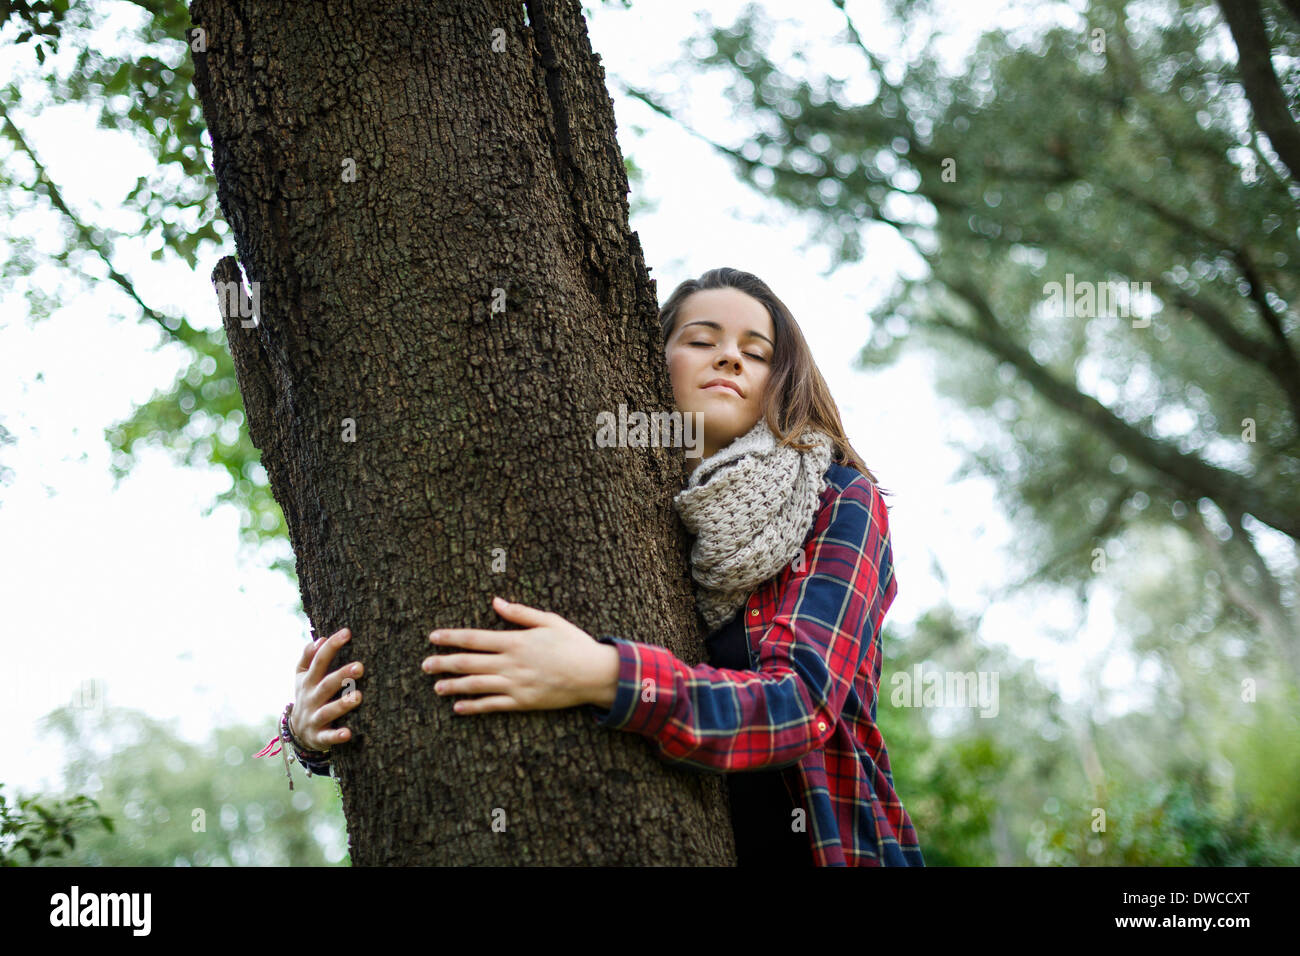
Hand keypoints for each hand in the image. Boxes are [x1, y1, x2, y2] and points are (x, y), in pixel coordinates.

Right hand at [291, 627, 363, 750]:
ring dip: (342, 704)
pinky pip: (327, 737)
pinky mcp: (318, 736)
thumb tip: (320, 639)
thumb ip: (309, 657)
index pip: (319, 660)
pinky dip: (336, 736)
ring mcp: (313, 718)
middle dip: (342, 675)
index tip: (347, 632)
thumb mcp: (302, 677)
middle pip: (326, 685)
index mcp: (308, 681)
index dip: (331, 646)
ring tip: (359, 696)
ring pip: (327, 711)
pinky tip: (348, 733)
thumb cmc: (307, 695)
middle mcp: (310, 698)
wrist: (297, 731)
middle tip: (360, 666)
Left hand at [423, 596, 618, 714]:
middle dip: (443, 663)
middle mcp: (510, 663)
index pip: (474, 638)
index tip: (433, 637)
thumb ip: (520, 613)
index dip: (451, 637)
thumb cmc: (573, 643)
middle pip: (468, 663)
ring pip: (476, 685)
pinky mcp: (522, 702)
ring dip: (453, 686)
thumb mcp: (549, 620)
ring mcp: (515, 685)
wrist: (594, 674)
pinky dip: (473, 707)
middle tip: (424, 664)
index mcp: (515, 641)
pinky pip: (492, 705)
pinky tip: (458, 708)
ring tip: (435, 687)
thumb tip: (495, 601)